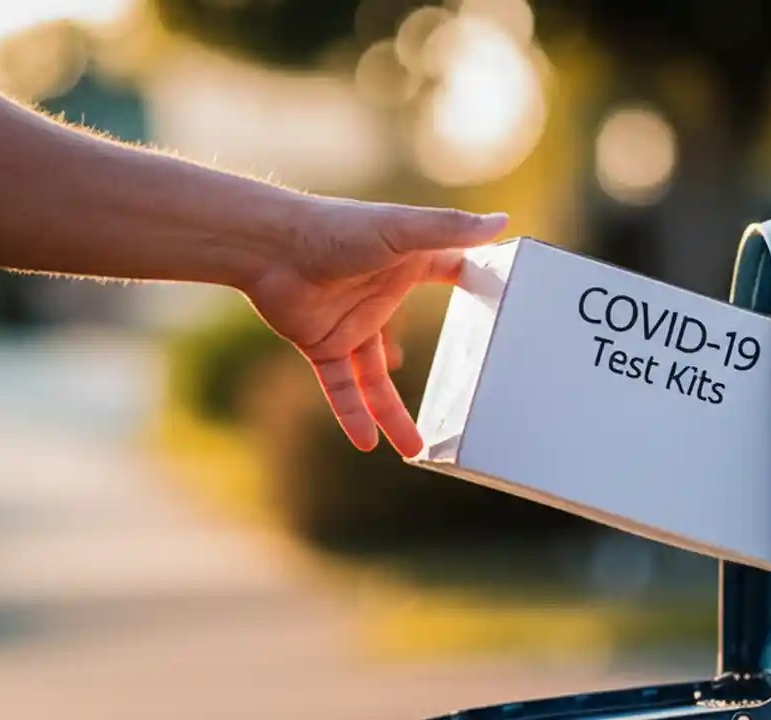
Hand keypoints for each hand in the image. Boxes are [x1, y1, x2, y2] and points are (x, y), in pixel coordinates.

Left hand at [242, 197, 506, 455]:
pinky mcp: (323, 345)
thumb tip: (502, 222)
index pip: (451, 272)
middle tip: (461, 400)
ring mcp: (352, 325)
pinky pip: (341, 387)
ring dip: (393, 414)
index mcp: (406, 264)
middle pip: (415, 341)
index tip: (501, 302)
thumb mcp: (401, 229)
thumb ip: (450, 230)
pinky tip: (366, 443)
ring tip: (415, 449)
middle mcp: (381, 297)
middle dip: (435, 371)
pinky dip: (351, 414)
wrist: (268, 248)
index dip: (474, 284)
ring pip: (377, 379)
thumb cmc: (335, 228)